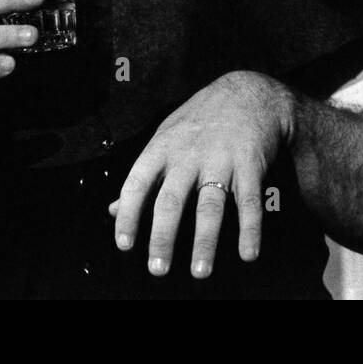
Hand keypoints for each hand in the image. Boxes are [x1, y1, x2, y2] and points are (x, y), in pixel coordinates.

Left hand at [109, 71, 294, 278]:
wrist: (250, 93)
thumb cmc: (201, 120)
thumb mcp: (166, 138)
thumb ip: (143, 175)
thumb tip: (112, 209)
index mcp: (163, 148)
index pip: (138, 183)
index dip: (128, 213)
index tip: (124, 243)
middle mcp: (190, 155)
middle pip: (172, 200)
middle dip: (164, 236)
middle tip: (158, 268)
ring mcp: (221, 159)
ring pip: (210, 205)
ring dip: (205, 241)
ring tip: (200, 271)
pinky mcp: (250, 164)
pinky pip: (250, 200)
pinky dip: (250, 228)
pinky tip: (247, 252)